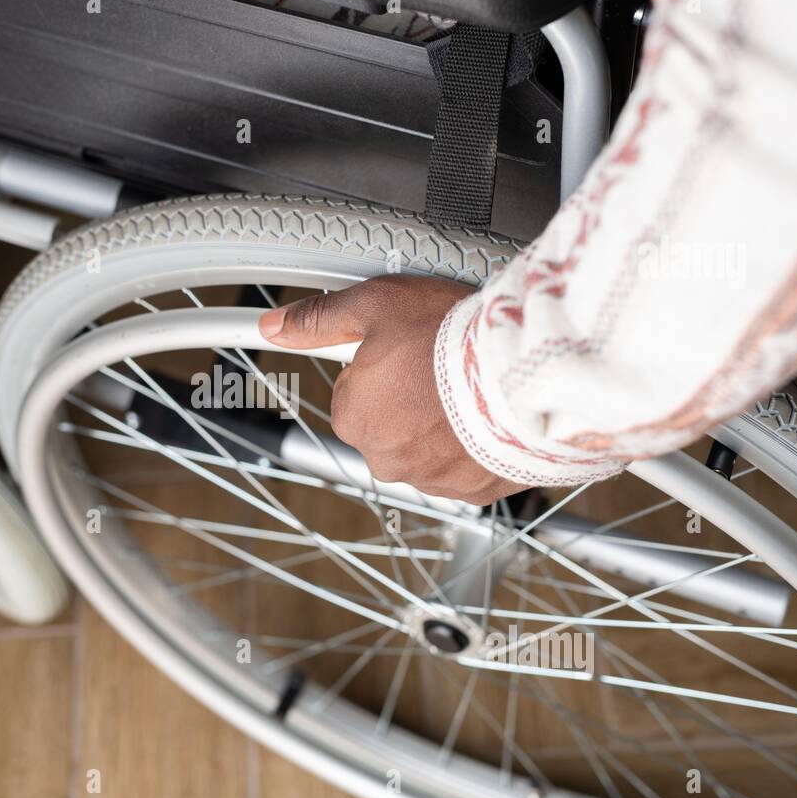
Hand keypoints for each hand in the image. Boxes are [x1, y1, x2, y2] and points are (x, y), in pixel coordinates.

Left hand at [258, 275, 529, 505]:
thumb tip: (274, 325)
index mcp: (354, 417)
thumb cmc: (449, 338)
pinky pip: (467, 467)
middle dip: (412, 398)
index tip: (410, 350)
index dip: (384, 365)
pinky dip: (476, 446)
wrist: (523, 374)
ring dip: (445, 424)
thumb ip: (322, 319)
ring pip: (429, 447)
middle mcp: (385, 458)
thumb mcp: (376, 306)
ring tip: (472, 390)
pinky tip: (490, 418)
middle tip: (442, 366)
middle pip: (390, 423)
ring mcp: (430, 479)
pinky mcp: (473, 491)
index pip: (355, 392)